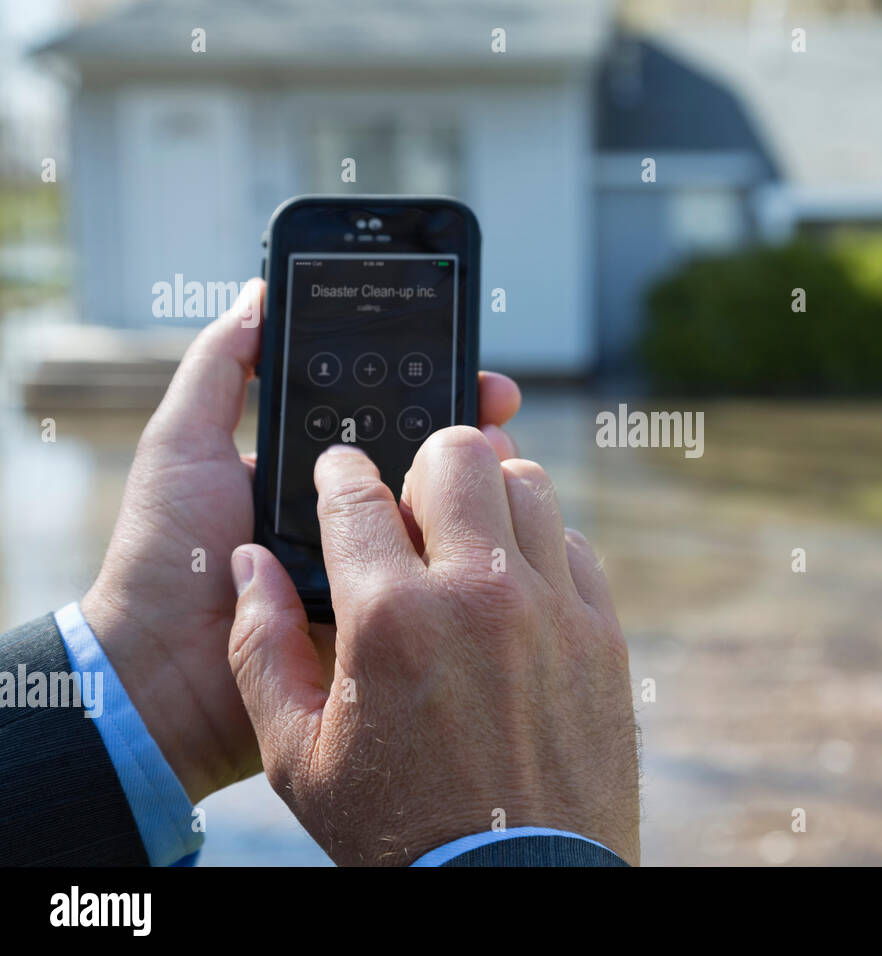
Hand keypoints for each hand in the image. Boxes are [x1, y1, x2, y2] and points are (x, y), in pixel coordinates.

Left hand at [80, 278, 523, 801]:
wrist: (160, 670)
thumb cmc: (166, 553)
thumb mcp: (183, 446)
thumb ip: (218, 369)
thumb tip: (256, 292)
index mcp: (311, 472)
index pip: (380, 414)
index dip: (421, 379)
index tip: (459, 353)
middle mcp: (349, 514)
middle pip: (423, 458)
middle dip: (465, 424)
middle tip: (495, 401)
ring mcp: (372, 564)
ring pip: (440, 512)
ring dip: (474, 481)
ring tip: (498, 449)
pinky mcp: (386, 614)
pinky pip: (433, 574)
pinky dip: (466, 548)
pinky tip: (490, 518)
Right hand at [226, 429, 639, 864]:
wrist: (514, 886)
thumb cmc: (397, 830)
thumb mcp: (296, 755)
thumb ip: (260, 647)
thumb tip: (250, 564)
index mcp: (391, 619)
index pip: (357, 495)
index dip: (340, 472)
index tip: (340, 472)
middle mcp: (479, 594)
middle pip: (460, 454)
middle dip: (425, 465)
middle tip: (414, 508)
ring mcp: (553, 609)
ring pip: (530, 483)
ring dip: (491, 498)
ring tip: (468, 542)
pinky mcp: (603, 634)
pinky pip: (575, 547)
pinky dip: (542, 550)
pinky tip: (518, 589)